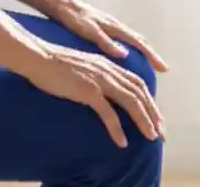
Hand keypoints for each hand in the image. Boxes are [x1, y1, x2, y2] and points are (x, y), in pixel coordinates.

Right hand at [23, 40, 163, 147]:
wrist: (38, 57)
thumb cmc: (55, 64)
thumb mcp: (83, 67)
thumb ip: (97, 75)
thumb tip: (103, 90)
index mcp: (109, 65)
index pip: (137, 83)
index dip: (149, 100)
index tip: (156, 117)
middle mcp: (109, 71)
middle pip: (139, 93)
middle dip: (153, 113)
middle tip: (160, 132)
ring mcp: (99, 80)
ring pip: (130, 102)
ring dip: (142, 121)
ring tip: (150, 136)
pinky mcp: (88, 91)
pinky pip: (108, 113)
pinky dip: (117, 128)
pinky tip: (121, 142)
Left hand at [50, 0, 169, 72]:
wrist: (60, 5)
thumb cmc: (73, 19)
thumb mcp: (89, 32)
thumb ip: (106, 42)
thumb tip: (125, 54)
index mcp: (115, 28)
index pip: (139, 43)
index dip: (152, 56)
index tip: (164, 69)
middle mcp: (116, 26)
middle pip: (139, 41)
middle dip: (151, 55)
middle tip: (161, 69)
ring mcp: (109, 26)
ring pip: (131, 39)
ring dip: (142, 51)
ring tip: (147, 66)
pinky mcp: (102, 28)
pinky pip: (122, 39)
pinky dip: (130, 48)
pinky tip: (124, 57)